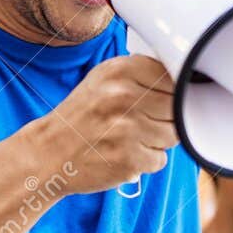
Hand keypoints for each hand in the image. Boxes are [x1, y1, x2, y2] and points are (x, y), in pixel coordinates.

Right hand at [34, 55, 177, 192]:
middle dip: (163, 119)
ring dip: (156, 142)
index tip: (156, 101)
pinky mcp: (129, 159)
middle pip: (177, 108)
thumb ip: (141, 75)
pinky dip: (145, 162)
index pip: (173, 78)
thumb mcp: (102, 81)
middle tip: (138, 124)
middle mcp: (123, 96)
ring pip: (172, 136)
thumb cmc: (80, 118)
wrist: (47, 153)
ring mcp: (127, 129)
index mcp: (119, 70)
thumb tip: (186, 81)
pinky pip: (160, 160)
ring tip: (128, 139)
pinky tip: (123, 155)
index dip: (170, 93)